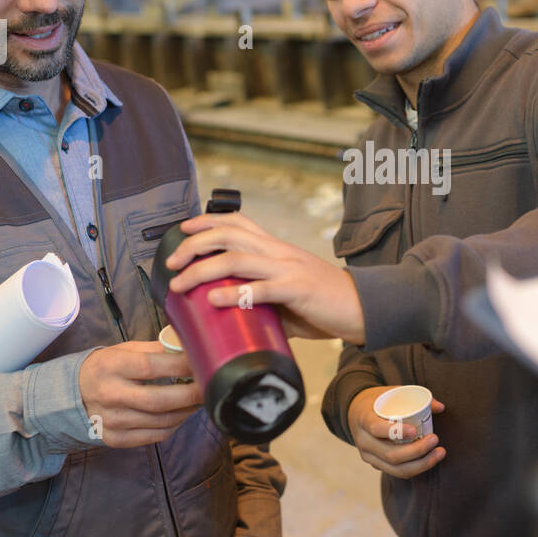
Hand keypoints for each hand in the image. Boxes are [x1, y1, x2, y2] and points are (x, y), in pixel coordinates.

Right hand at [78, 341, 202, 447]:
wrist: (70, 395)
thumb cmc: (104, 368)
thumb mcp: (123, 350)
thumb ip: (154, 350)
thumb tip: (187, 349)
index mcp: (111, 366)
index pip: (151, 366)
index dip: (180, 366)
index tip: (201, 363)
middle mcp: (109, 395)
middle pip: (158, 400)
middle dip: (190, 395)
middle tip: (208, 387)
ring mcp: (111, 420)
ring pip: (160, 421)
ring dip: (186, 411)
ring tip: (197, 400)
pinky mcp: (115, 439)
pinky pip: (154, 436)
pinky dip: (173, 426)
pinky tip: (180, 414)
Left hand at [164, 211, 365, 344]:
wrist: (365, 307)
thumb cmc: (326, 303)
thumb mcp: (288, 295)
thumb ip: (261, 299)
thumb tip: (232, 315)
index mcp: (277, 249)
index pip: (238, 222)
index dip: (207, 221)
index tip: (183, 229)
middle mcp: (279, 252)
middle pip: (228, 235)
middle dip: (193, 244)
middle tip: (172, 262)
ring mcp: (288, 269)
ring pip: (236, 259)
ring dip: (202, 270)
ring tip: (181, 283)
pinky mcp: (298, 290)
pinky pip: (259, 289)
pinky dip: (233, 295)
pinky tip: (214, 301)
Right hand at [346, 385, 446, 478]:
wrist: (355, 413)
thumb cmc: (378, 401)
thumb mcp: (391, 393)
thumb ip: (415, 397)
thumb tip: (440, 407)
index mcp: (364, 419)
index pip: (376, 429)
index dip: (395, 432)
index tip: (414, 431)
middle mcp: (364, 441)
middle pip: (390, 454)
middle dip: (417, 450)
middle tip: (435, 439)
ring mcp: (368, 455)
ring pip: (395, 468)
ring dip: (421, 463)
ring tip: (439, 453)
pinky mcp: (375, 464)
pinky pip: (397, 472)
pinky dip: (415, 468)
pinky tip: (430, 459)